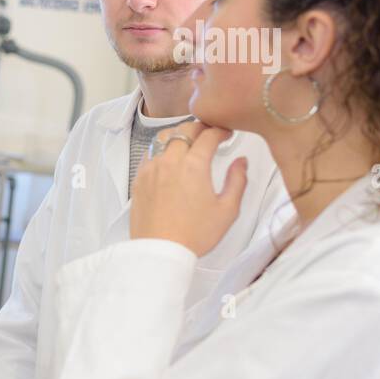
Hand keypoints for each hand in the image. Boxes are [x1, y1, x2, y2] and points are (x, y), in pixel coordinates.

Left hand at [129, 120, 248, 255]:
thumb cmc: (194, 234)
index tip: (226, 133)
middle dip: (200, 127)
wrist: (160, 251)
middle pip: (184, 130)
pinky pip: (149, 154)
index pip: (208, 135)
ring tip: (189, 142)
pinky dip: (161, 149)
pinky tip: (169, 159)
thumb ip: (238, 180)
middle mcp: (169, 162)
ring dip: (178, 135)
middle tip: (209, 134)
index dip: (220, 130)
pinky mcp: (138, 179)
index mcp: (193, 166)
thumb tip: (241, 162)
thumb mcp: (227, 210)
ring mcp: (151, 169)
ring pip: (163, 138)